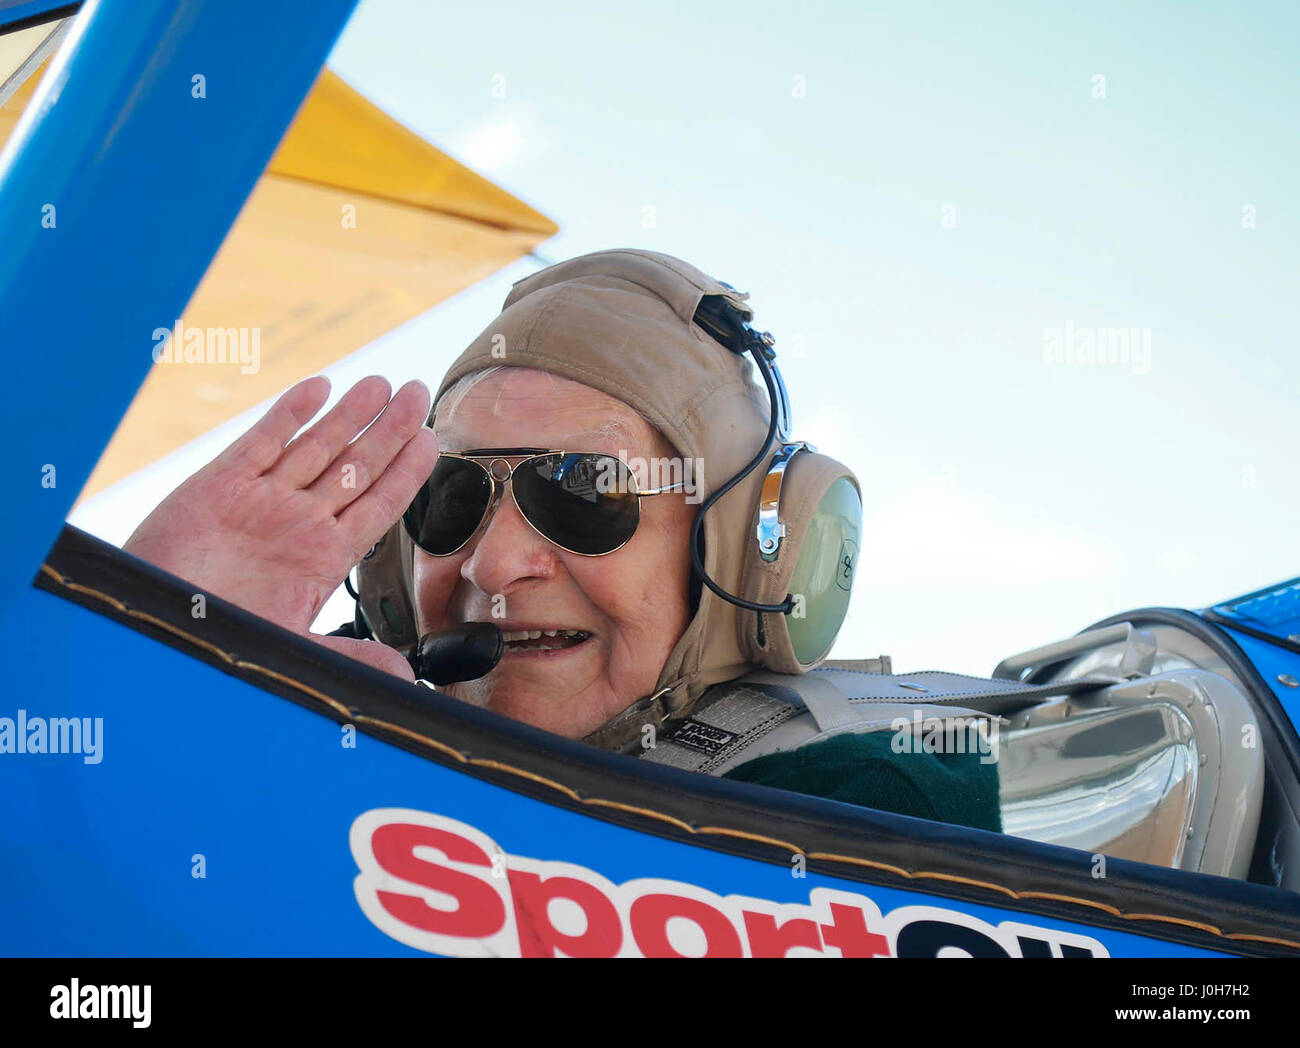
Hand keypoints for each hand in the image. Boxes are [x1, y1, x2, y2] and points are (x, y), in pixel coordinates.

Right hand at [123, 375, 436, 679]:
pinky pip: (262, 441)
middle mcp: (299, 521)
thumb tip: (402, 677)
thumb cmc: (223, 645)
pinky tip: (318, 388)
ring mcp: (262, 499)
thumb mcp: (297, 654)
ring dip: (349, 414)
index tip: (432, 441)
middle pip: (356, 465)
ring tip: (382, 383)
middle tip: (418, 393)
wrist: (157, 634)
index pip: (379, 503)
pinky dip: (289, 414)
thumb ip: (351, 659)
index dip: (406, 471)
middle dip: (389, 429)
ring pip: (317, 446)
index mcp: (323, 556)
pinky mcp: (220, 484)